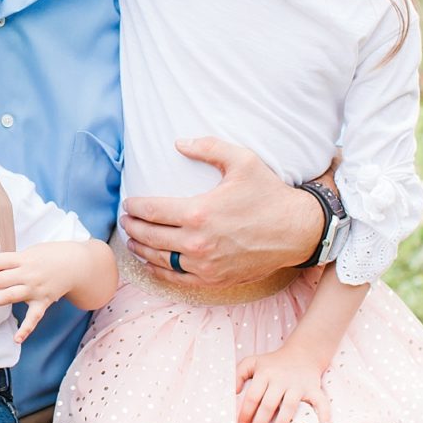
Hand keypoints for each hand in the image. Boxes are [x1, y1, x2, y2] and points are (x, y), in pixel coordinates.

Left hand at [0, 243, 77, 343]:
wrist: (76, 265)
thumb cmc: (51, 256)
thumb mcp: (32, 251)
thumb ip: (16, 260)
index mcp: (24, 259)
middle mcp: (28, 275)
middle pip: (0, 280)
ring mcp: (36, 290)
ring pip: (10, 296)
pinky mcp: (43, 302)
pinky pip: (33, 318)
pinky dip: (25, 330)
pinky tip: (16, 339)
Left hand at [120, 137, 319, 287]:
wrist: (297, 231)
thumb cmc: (269, 194)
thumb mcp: (242, 161)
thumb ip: (208, 147)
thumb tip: (178, 142)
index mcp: (198, 212)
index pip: (152, 211)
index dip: (134, 207)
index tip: (128, 203)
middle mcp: (197, 242)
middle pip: (150, 236)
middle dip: (132, 227)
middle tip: (126, 220)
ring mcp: (205, 265)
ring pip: (159, 259)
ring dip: (141, 249)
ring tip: (132, 241)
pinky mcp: (214, 279)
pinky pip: (177, 279)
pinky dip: (158, 272)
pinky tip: (151, 263)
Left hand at [235, 342, 330, 422]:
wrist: (302, 353)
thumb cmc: (273, 362)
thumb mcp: (252, 361)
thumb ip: (238, 374)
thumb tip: (234, 393)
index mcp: (265, 373)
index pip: (252, 396)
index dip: (245, 412)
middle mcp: (281, 379)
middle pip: (268, 404)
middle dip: (259, 422)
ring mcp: (298, 385)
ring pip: (288, 406)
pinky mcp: (313, 388)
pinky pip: (320, 402)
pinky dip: (323, 413)